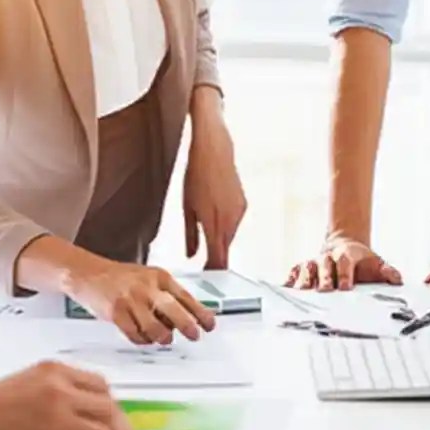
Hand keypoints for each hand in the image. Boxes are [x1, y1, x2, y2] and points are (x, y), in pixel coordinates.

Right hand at [65, 261, 216, 344]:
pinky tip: (143, 337)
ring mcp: (130, 300)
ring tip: (163, 338)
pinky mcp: (116, 313)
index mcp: (159, 277)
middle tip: (194, 336)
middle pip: (174, 311)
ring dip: (163, 337)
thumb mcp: (148, 279)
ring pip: (155, 328)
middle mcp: (147, 287)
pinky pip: (135, 335)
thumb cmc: (121, 278)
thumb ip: (166, 295)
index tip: (210, 325)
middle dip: (188, 326)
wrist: (88, 274)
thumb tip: (189, 318)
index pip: (186, 297)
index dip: (201, 313)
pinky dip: (142, 340)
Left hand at [183, 113, 246, 269]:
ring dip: (220, 240)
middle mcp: (229, 221)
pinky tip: (216, 217)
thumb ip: (190, 235)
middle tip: (205, 264)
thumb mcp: (186, 207)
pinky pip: (234, 223)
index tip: (207, 277)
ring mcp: (238, 213)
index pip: (217, 258)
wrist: (215, 152)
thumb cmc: (196, 176)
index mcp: (212, 223)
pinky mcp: (243, 205)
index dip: (213, 271)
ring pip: (229, 236)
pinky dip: (226, 226)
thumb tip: (191, 255)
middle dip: (216, 257)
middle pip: (224, 249)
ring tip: (207, 236)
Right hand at [284, 233, 402, 291]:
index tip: (346, 287)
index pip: (345, 262)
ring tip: (303, 292)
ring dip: (305, 279)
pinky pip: (295, 271)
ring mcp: (314, 261)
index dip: (345, 274)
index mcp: (346, 254)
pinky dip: (290, 279)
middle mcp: (327, 257)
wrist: (345, 248)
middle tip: (325, 291)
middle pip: (324, 264)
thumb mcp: (377, 264)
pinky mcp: (304, 268)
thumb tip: (397, 280)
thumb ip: (387, 272)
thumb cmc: (362, 262)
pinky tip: (285, 289)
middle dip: (324, 278)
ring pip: (307, 267)